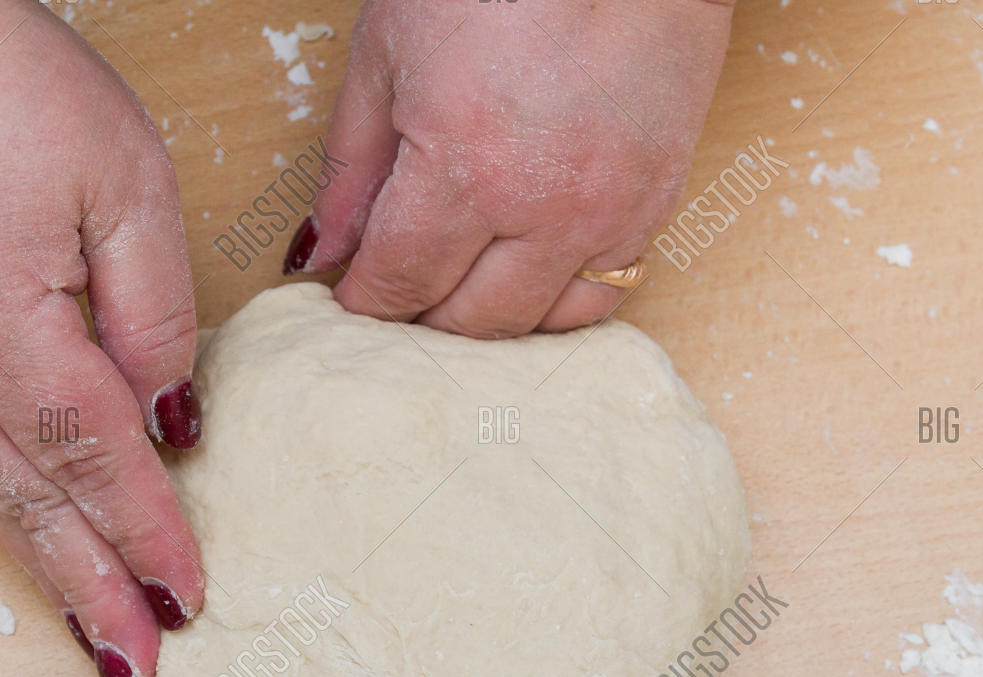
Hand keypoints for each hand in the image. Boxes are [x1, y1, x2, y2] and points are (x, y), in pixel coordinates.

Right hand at [0, 0, 203, 676]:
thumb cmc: (12, 94)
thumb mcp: (124, 189)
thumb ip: (154, 316)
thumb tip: (171, 419)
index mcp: (10, 332)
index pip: (100, 465)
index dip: (149, 537)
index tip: (191, 599)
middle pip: (36, 510)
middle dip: (93, 597)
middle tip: (141, 673)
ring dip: (52, 574)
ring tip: (100, 641)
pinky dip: (14, 518)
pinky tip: (45, 548)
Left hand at [286, 0, 734, 336]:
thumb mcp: (390, 47)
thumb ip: (352, 162)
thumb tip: (326, 248)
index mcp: (466, 167)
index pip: (401, 281)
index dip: (367, 301)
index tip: (355, 298)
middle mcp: (543, 209)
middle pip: (469, 319)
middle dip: (422, 316)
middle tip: (403, 289)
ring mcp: (607, 214)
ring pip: (540, 322)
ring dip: (492, 315)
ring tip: (464, 283)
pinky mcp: (656, 206)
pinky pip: (604, 293)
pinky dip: (559, 297)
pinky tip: (531, 267)